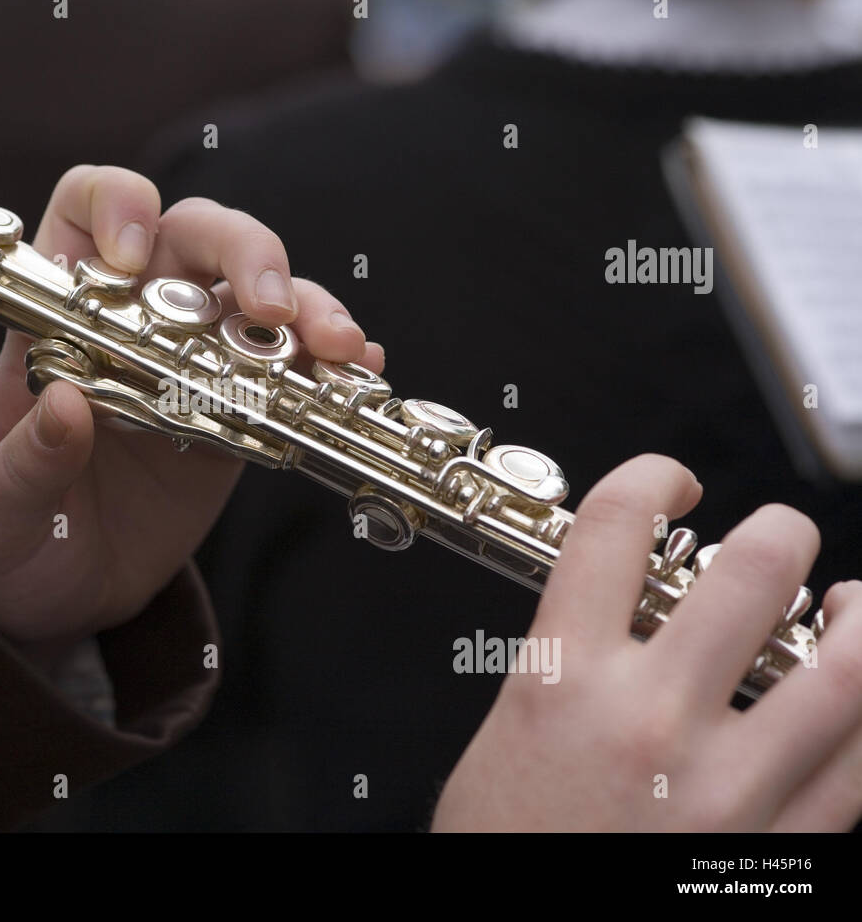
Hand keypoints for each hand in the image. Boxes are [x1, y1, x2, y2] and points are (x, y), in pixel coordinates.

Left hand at [0, 165, 383, 652]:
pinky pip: (291, 372)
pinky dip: (329, 366)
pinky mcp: (238, 414)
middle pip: (195, 235)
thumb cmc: (9, 544)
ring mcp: (193, 364)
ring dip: (307, 307)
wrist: (59, 600)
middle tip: (270, 305)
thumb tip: (66, 403)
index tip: (133, 258)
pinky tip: (360, 376)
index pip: (85, 212)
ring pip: (256, 298)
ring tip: (338, 349)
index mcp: (58, 319)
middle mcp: (133, 324)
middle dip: (243, 250)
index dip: (115, 208)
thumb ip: (23, 464)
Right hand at [432, 453, 861, 830]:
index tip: (674, 485)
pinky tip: (853, 696)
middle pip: (755, 568)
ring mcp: (726, 790)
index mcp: (561, 680)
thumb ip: (569, 656)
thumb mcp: (507, 730)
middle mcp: (649, 722)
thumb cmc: (504, 844)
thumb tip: (635, 602)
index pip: (616, 526)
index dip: (655, 476)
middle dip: (779, 534)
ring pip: (849, 666)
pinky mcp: (780, 853)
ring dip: (860, 620)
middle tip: (773, 544)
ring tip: (848, 612)